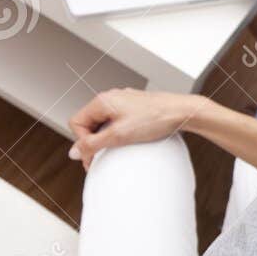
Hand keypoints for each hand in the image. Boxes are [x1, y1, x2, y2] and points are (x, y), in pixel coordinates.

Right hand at [66, 88, 200, 169]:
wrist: (182, 112)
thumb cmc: (155, 119)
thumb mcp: (119, 135)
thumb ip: (93, 144)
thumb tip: (74, 152)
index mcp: (103, 101)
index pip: (77, 123)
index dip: (82, 142)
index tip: (94, 157)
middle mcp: (110, 98)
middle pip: (89, 123)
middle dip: (93, 141)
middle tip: (102, 158)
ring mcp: (123, 102)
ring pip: (103, 123)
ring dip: (106, 138)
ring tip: (118, 148)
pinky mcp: (134, 108)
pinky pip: (117, 121)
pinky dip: (118, 133)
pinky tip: (129, 141)